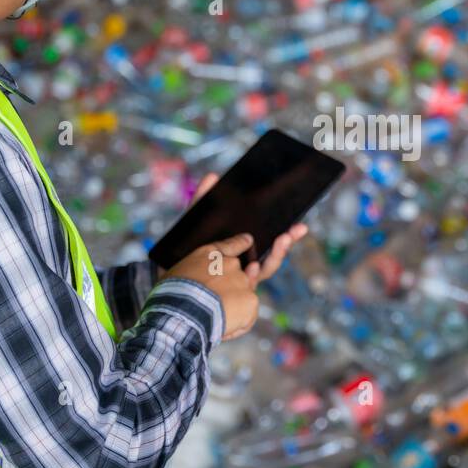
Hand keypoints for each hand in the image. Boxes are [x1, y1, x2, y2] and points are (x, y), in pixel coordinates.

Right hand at [165, 232, 258, 341]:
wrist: (182, 313)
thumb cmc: (170, 296)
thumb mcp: (173, 274)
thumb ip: (191, 272)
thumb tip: (193, 282)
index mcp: (210, 254)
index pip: (230, 245)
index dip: (240, 243)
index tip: (249, 240)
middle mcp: (230, 263)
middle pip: (237, 277)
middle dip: (229, 291)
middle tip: (211, 308)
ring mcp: (242, 280)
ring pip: (242, 298)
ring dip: (232, 310)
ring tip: (212, 322)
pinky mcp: (251, 300)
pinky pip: (247, 317)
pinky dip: (237, 326)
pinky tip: (221, 331)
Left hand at [188, 173, 309, 284]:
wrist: (168, 274)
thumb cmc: (183, 251)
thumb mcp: (193, 221)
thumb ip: (202, 199)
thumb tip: (212, 176)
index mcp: (241, 250)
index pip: (270, 242)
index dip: (286, 235)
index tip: (299, 225)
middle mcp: (243, 266)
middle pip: (272, 256)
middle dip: (287, 242)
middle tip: (298, 229)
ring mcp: (238, 279)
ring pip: (264, 270)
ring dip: (276, 255)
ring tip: (282, 240)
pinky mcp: (229, 291)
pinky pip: (245, 284)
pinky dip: (253, 275)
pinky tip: (254, 267)